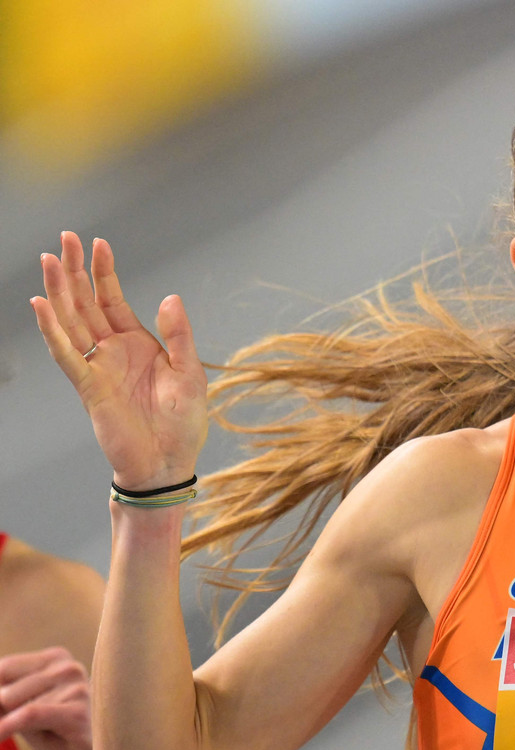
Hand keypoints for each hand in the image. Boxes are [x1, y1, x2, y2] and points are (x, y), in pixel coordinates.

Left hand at [0, 647, 92, 749]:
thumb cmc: (55, 732)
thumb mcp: (23, 709)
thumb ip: (3, 699)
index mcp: (56, 659)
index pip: (4, 667)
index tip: (0, 712)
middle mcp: (69, 667)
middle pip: (6, 687)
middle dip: (0, 711)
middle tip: (10, 727)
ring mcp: (77, 687)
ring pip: (13, 700)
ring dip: (10, 724)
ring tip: (36, 734)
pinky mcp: (78, 710)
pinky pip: (29, 714)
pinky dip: (7, 726)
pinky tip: (0, 735)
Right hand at [30, 232, 207, 490]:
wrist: (169, 462)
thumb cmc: (182, 423)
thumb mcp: (190, 373)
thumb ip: (179, 335)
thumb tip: (170, 297)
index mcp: (138, 343)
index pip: (113, 299)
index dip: (104, 272)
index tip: (98, 242)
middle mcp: (112, 351)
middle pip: (86, 303)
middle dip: (76, 270)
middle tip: (64, 238)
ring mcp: (97, 367)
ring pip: (71, 321)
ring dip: (60, 291)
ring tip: (50, 260)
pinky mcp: (89, 387)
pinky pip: (66, 354)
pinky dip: (52, 330)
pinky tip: (42, 304)